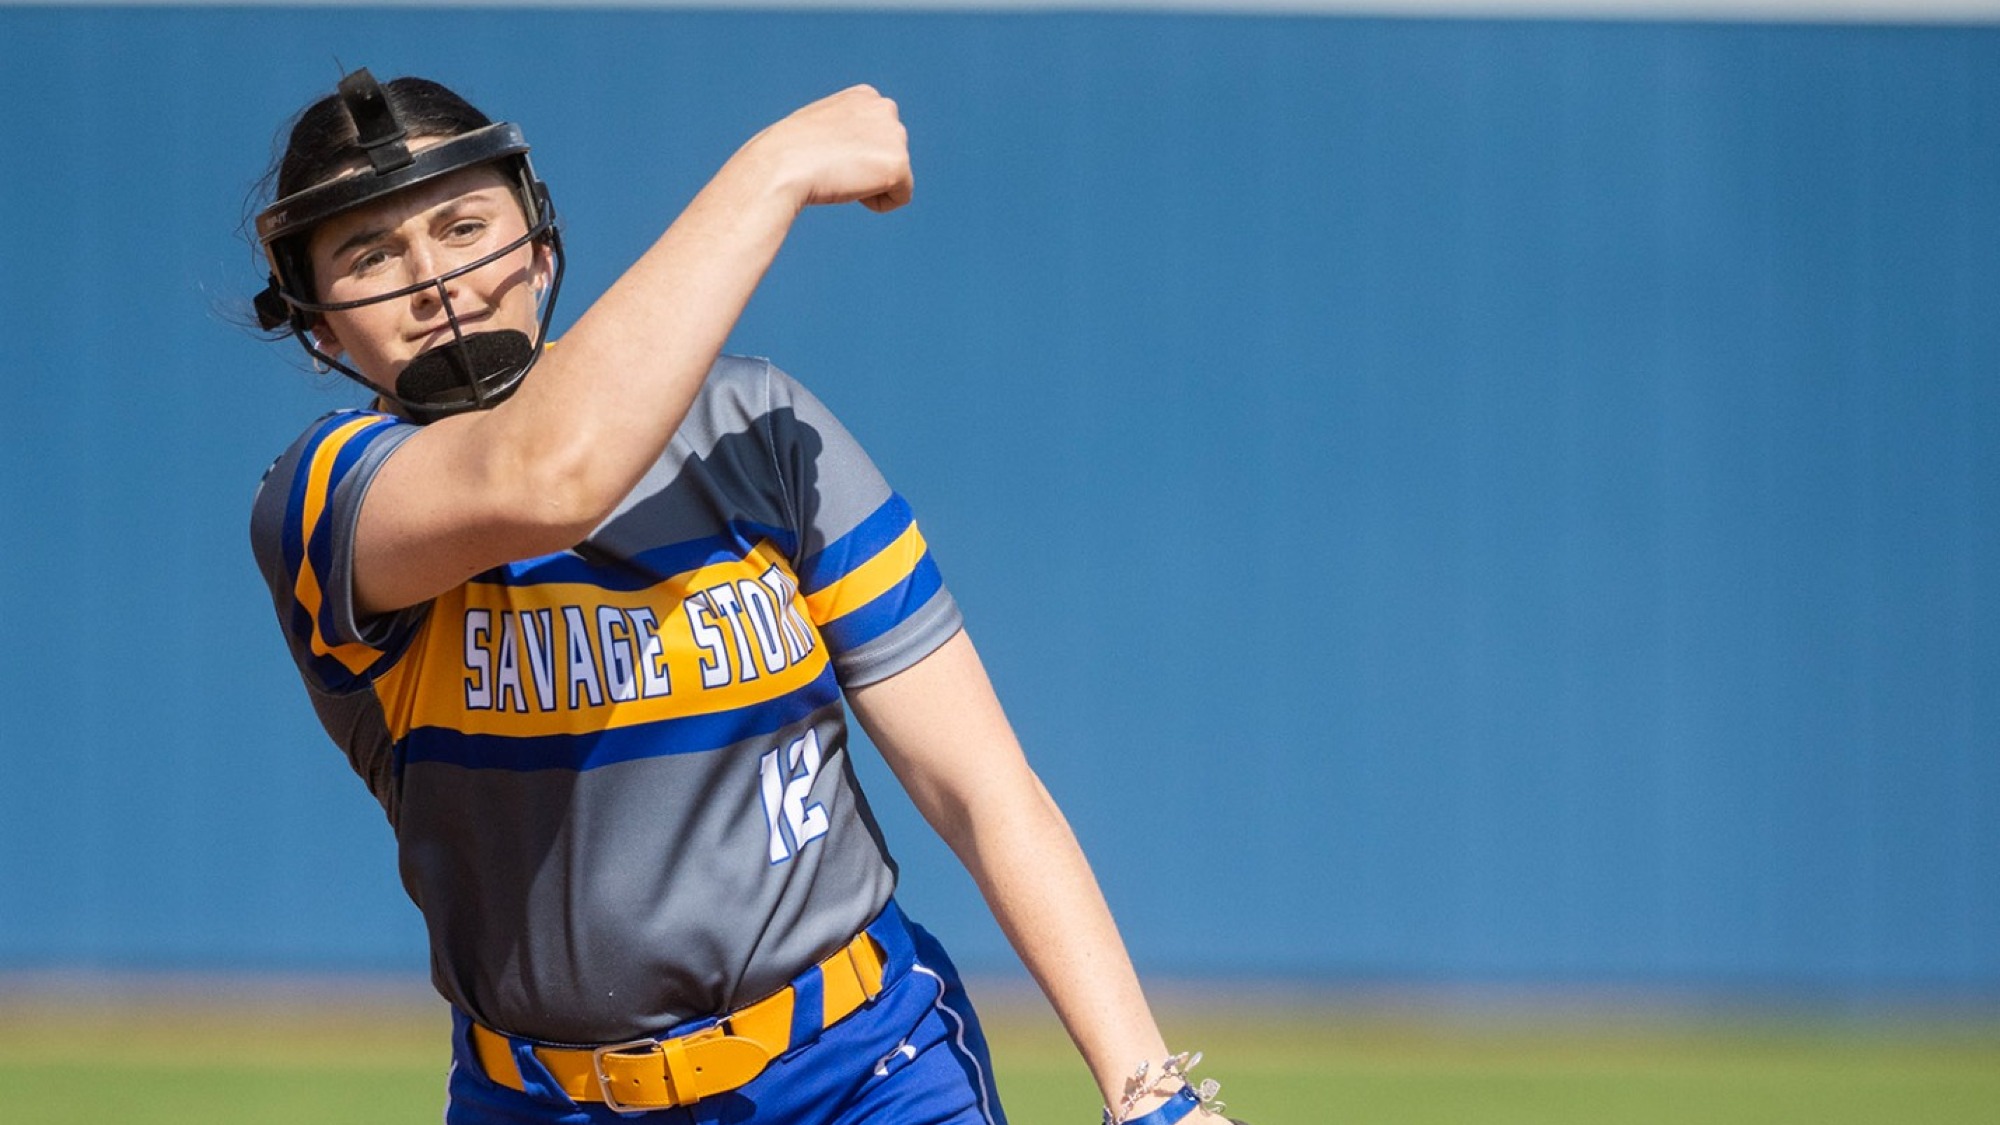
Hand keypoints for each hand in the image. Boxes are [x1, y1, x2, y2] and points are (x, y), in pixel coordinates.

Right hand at [737, 84, 913, 213]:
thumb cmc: (790, 152)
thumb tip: (856, 153)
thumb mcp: (819, 129)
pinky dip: (877, 203)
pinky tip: (852, 190)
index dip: (852, 155)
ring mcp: (894, 134)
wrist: (782, 166)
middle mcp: (885, 108)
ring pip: (893, 176)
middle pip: (888, 156)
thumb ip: (845, 132)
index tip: (829, 155)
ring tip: (840, 175)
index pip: (875, 138)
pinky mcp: (899, 162)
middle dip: (865, 168)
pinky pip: (900, 197)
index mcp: (865, 96)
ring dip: (869, 185)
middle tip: (833, 167)